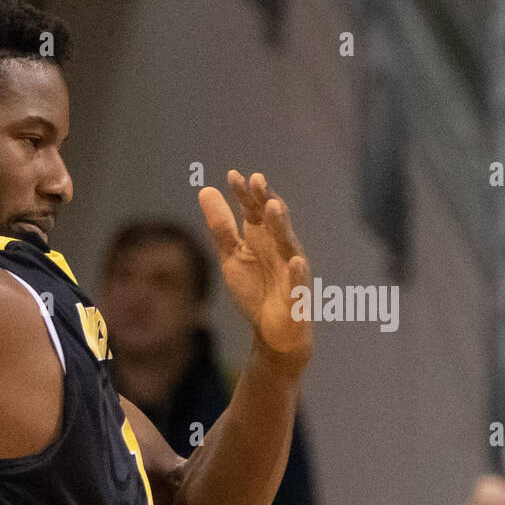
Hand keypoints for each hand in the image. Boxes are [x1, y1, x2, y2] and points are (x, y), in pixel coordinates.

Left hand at [198, 171, 311, 367]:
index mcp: (262, 237)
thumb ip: (221, 226)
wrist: (271, 329)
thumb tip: (205, 190)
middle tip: (256, 180)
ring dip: (281, 226)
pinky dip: (298, 271)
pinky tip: (297, 261)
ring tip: (273, 207)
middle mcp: (279, 247)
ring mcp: (290, 269)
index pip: (254, 209)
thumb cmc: (254, 288)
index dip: (245, 193)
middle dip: (265, 200)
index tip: (233, 175)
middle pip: (273, 220)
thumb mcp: (231, 256)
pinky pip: (299, 281)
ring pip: (288, 243)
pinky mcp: (297, 294)